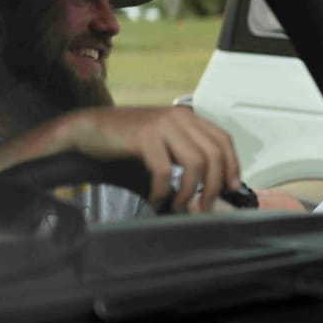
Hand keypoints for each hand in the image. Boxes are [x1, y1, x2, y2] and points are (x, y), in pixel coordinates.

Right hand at [54, 107, 240, 213]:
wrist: (90, 127)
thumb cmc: (126, 137)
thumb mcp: (164, 140)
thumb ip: (186, 152)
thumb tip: (209, 181)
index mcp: (187, 117)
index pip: (223, 140)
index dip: (232, 165)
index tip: (232, 186)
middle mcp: (179, 117)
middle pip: (214, 153)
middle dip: (214, 185)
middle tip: (205, 205)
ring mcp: (162, 125)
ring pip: (195, 163)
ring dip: (190, 191)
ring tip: (181, 204)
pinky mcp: (144, 136)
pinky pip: (165, 170)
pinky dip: (164, 190)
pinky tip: (158, 198)